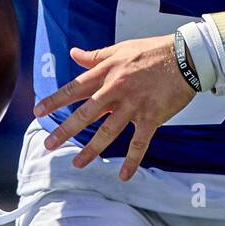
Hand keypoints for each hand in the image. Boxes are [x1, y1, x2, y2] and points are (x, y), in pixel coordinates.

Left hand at [33, 35, 196, 179]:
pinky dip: (132, 161)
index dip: (55, 101)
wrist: (186, 56)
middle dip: (65, 130)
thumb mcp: (120, 49)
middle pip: (85, 114)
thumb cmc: (153, 51)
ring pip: (108, 132)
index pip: (74, 88)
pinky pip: (139, 143)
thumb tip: (73, 53)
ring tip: (77, 164)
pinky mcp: (151, 117)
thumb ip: (95, 56)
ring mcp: (133, 105)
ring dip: (91, 150)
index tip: (38, 112)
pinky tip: (123, 176)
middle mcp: (115, 90)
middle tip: (48, 145)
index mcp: (106, 72)